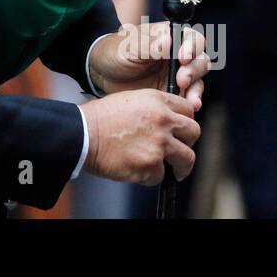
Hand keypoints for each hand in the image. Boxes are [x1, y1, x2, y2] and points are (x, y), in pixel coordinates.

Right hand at [80, 90, 199, 184]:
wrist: (82, 134)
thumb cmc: (100, 118)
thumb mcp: (130, 100)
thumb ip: (153, 109)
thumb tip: (168, 124)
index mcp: (157, 100)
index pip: (188, 110)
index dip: (185, 121)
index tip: (181, 131)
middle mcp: (163, 120)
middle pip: (194, 132)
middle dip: (188, 143)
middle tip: (180, 151)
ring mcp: (159, 143)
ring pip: (187, 158)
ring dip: (179, 166)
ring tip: (173, 171)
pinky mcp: (151, 164)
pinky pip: (161, 176)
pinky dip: (151, 176)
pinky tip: (138, 170)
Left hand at [90, 22, 208, 110]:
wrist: (101, 73)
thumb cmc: (114, 52)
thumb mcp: (127, 48)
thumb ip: (148, 46)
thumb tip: (168, 41)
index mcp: (168, 36)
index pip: (191, 37)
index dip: (193, 46)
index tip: (183, 57)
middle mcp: (177, 54)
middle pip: (199, 59)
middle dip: (194, 70)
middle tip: (181, 80)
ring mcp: (176, 73)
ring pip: (197, 79)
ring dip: (196, 89)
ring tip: (191, 101)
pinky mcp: (172, 91)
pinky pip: (188, 96)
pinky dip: (191, 101)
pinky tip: (189, 107)